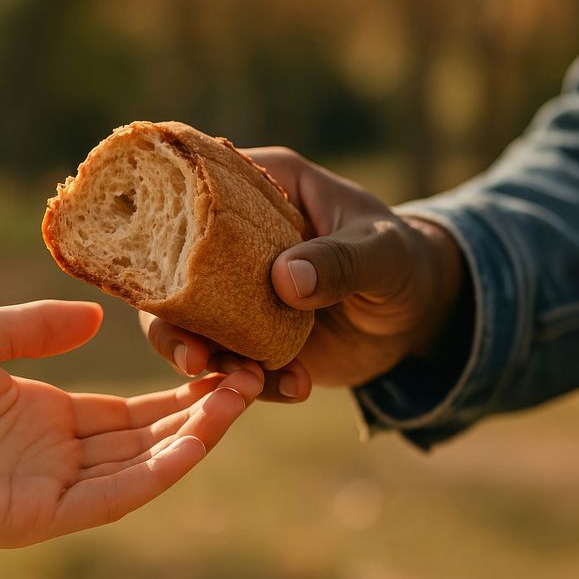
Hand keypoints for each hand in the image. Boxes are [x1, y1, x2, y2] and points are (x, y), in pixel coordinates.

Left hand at [0, 300, 263, 546]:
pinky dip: (156, 474)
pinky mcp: (40, 517)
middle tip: (250, 380)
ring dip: (192, 439)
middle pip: (148, 439)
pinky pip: (110, 497)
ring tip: (237, 403)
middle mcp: (60, 456)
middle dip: (200, 413)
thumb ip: (39, 326)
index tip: (223, 366)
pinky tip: (194, 444)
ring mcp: (54, 489)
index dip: (178, 394)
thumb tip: (98, 316)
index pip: (131, 411)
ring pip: (140, 468)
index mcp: (50, 416)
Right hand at [142, 147, 464, 397]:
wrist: (418, 315)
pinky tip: (296, 389)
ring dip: (210, 359)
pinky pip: (229, 360)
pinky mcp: (247, 334)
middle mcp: (234, 237)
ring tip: (250, 383)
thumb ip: (340, 261)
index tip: (160, 270)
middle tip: (194, 357)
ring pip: (190, 323)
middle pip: (171, 269)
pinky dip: (251, 383)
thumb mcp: (382, 253)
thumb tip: (284, 279)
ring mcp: (235, 289)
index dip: (160, 223)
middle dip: (172, 319)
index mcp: (261, 189)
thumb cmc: (404, 260)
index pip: (193, 192)